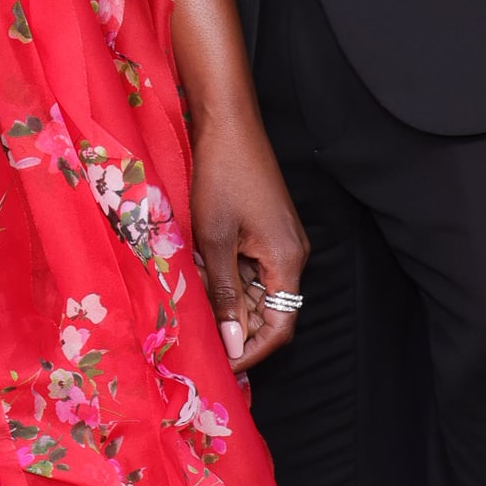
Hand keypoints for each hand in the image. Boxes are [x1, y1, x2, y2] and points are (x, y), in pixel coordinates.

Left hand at [189, 115, 308, 371]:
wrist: (227, 121)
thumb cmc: (221, 175)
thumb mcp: (215, 240)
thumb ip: (225, 294)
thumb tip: (232, 344)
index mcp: (287, 261)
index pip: (281, 327)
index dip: (252, 351)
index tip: (221, 364)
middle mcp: (291, 253)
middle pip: (270, 310)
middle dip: (235, 324)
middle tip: (198, 332)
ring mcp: (279, 238)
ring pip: (256, 287)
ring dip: (227, 297)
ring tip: (193, 297)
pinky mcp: (266, 226)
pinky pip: (250, 264)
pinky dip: (226, 273)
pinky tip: (199, 269)